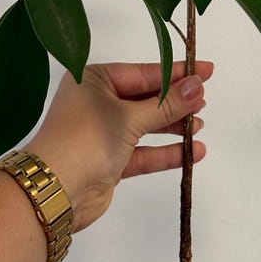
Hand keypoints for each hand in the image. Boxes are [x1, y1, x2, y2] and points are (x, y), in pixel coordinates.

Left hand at [27, 60, 213, 231]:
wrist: (54, 191)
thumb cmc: (86, 140)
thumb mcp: (129, 117)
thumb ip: (166, 105)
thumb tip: (197, 86)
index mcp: (94, 80)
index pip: (143, 73)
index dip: (176, 73)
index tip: (206, 70)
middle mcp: (97, 103)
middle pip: (145, 99)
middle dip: (175, 102)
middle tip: (204, 102)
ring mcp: (103, 133)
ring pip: (145, 126)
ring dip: (172, 127)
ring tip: (200, 126)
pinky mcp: (110, 161)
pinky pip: (143, 152)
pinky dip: (166, 152)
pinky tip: (193, 152)